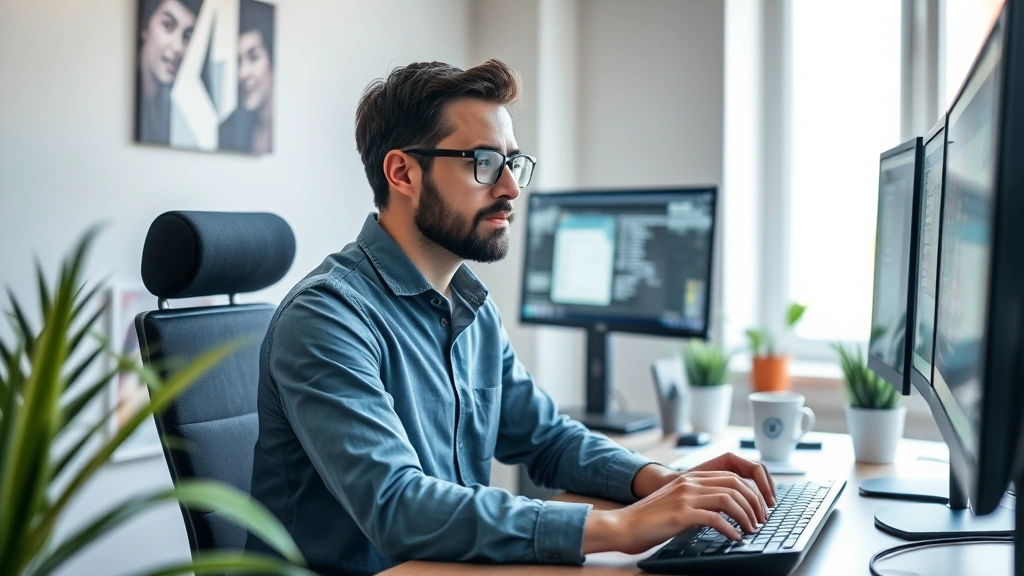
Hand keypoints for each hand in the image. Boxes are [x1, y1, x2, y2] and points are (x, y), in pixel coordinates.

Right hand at [584, 453, 775, 554]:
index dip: (751, 492)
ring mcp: (685, 497)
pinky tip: (735, 538)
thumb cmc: (649, 519)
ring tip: (751, 529)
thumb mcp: (676, 502)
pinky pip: (715, 519)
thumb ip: (697, 500)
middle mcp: (690, 483)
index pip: (731, 476)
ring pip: (729, 499)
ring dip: (746, 516)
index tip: (759, 508)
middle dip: (754, 503)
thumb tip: (724, 513)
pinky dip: (730, 529)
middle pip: (735, 485)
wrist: (624, 525)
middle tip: (761, 520)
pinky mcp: (681, 514)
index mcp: (690, 478)